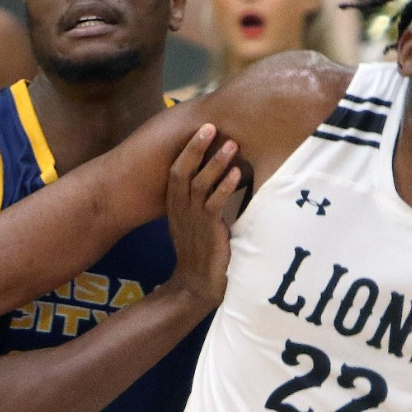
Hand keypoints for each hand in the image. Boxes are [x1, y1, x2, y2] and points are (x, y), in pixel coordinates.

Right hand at [163, 125, 241, 310]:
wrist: (196, 284)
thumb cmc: (199, 251)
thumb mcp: (194, 221)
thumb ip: (200, 200)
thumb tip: (218, 176)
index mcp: (174, 205)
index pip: (176, 171)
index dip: (188, 149)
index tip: (202, 129)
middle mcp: (180, 210)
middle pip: (183, 171)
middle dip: (197, 148)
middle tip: (212, 127)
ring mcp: (192, 220)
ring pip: (200, 184)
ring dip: (216, 163)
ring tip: (232, 145)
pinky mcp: (208, 231)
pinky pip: (214, 204)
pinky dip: (225, 187)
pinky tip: (236, 174)